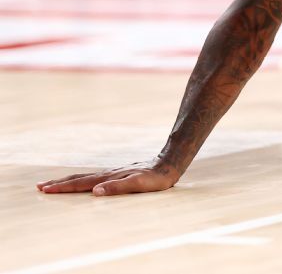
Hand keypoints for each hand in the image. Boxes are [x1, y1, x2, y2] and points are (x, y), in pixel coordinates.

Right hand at [36, 158, 179, 195]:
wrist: (168, 163)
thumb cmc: (155, 178)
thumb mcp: (138, 184)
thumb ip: (117, 188)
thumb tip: (95, 192)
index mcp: (109, 177)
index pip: (81, 183)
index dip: (63, 187)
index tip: (45, 189)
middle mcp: (107, 174)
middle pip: (79, 178)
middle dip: (59, 183)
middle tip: (39, 186)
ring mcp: (112, 173)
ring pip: (85, 177)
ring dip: (68, 180)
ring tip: (53, 183)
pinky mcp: (118, 174)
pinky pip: (94, 177)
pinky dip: (82, 179)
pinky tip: (82, 181)